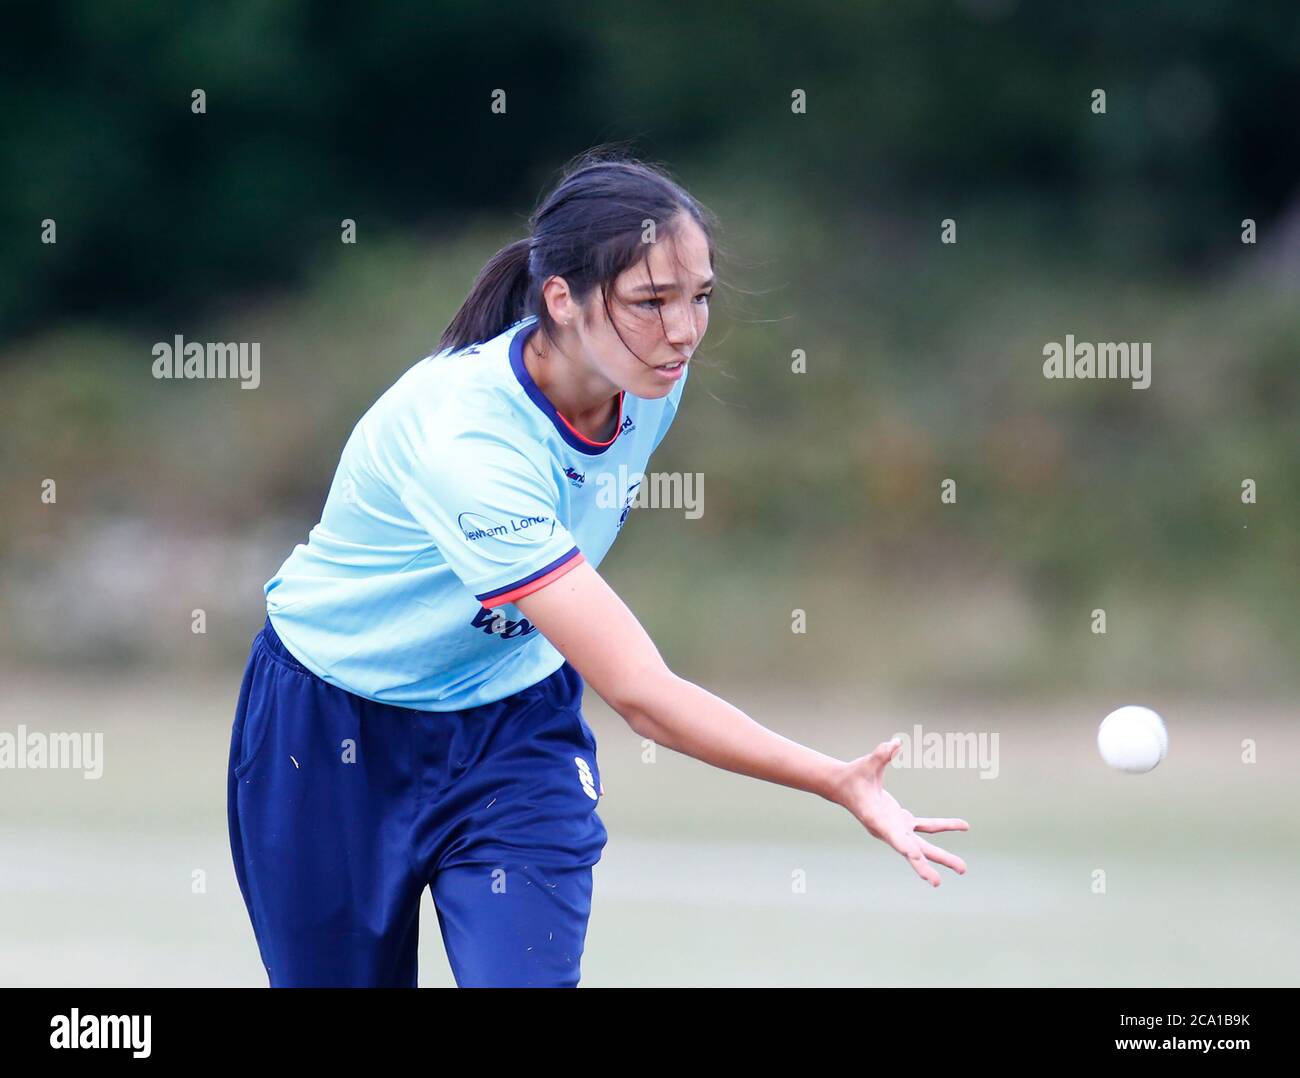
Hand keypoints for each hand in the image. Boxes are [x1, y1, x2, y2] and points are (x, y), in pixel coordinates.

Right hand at [832, 737, 969, 886]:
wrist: (843, 785)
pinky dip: (943, 826)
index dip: (905, 848)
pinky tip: (961, 825)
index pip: (893, 837)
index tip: (916, 860)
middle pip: (911, 851)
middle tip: (938, 883)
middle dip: (926, 865)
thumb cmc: (853, 775)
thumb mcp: (866, 765)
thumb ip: (880, 755)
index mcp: (877, 820)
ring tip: (962, 869)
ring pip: (922, 846)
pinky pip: (925, 827)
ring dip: (941, 856)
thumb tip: (895, 743)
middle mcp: (888, 829)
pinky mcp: (900, 821)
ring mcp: (896, 827)